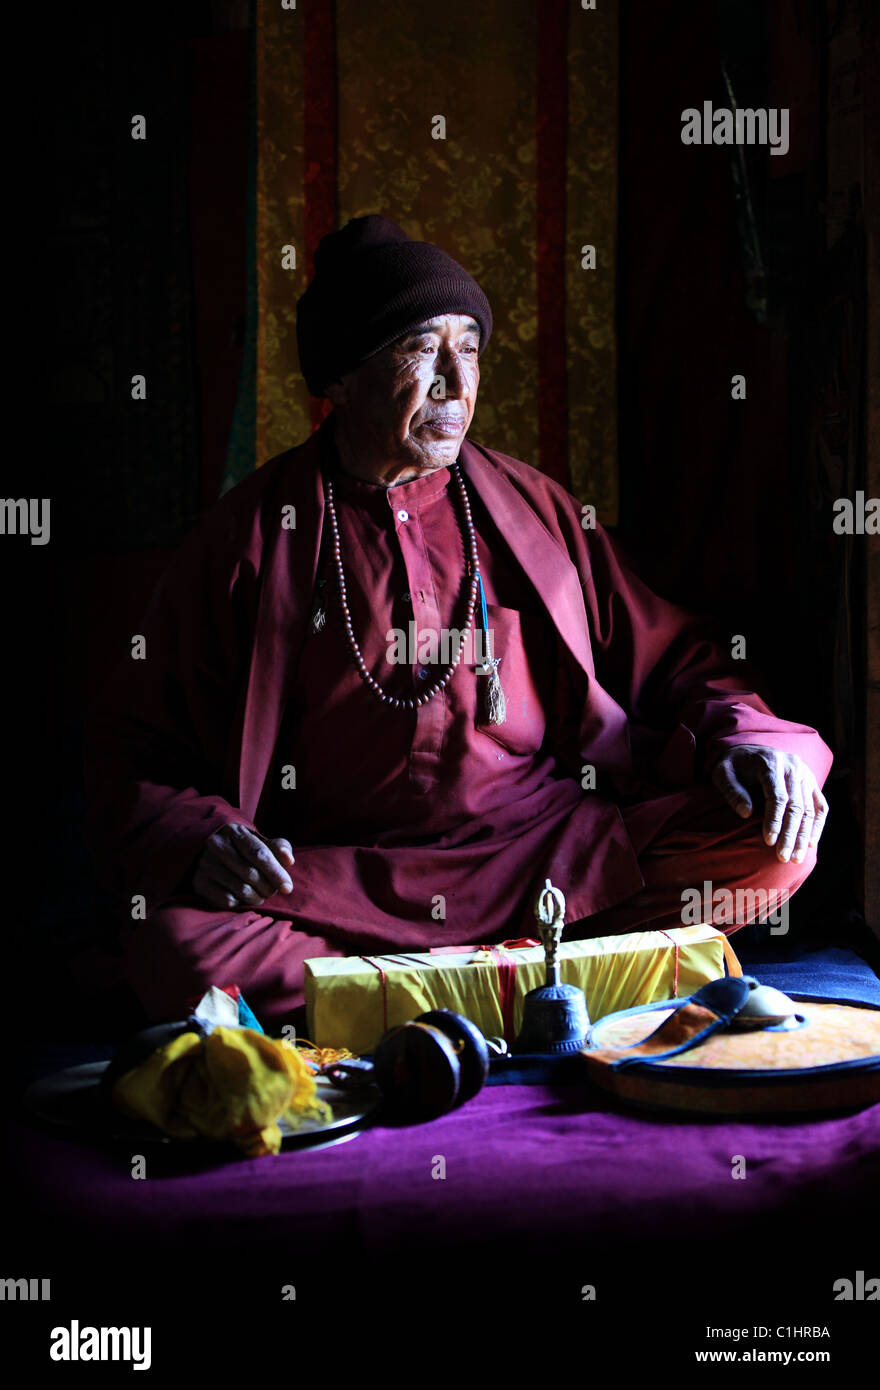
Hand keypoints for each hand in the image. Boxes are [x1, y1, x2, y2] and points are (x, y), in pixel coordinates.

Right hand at [192, 824, 294, 909]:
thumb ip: (278, 847)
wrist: (209, 853)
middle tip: (273, 891)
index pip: (258, 853)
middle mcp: (216, 845)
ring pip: (240, 889)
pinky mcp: (199, 882)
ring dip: (257, 897)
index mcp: (234, 831)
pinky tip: (242, 897)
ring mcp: (205, 864)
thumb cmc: (243, 849)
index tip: (288, 888)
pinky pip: (227, 900)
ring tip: (261, 895)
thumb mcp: (260, 842)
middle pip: (251, 873)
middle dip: (268, 887)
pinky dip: (240, 902)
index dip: (275, 872)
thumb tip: (288, 860)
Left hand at [710, 744, 828, 863]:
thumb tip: (746, 813)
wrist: (749, 751)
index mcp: (771, 763)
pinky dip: (817, 826)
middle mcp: (793, 767)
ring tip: (795, 858)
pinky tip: (809, 844)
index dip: (774, 820)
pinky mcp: (812, 782)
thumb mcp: (722, 773)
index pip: (778, 796)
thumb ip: (731, 791)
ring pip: (810, 809)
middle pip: (796, 805)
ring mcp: (806, 774)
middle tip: (783, 857)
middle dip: (790, 834)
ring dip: (804, 835)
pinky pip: (820, 806)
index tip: (768, 841)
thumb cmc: (733, 766)